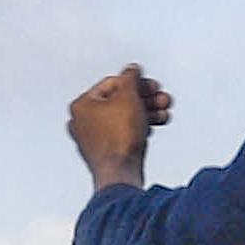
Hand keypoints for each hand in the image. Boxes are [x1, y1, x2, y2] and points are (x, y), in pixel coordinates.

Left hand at [67, 64, 172, 188]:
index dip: (135, 82)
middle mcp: (82, 122)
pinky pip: (122, 134)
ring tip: (163, 113)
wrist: (120, 174)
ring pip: (122, 118)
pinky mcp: (105, 153)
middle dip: (144, 99)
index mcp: (81, 105)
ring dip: (145, 113)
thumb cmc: (117, 138)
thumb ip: (130, 78)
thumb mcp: (128, 97)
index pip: (112, 84)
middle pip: (119, 102)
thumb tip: (131, 70)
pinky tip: (152, 127)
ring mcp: (92, 140)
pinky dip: (138, 128)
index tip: (151, 85)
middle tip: (160, 98)